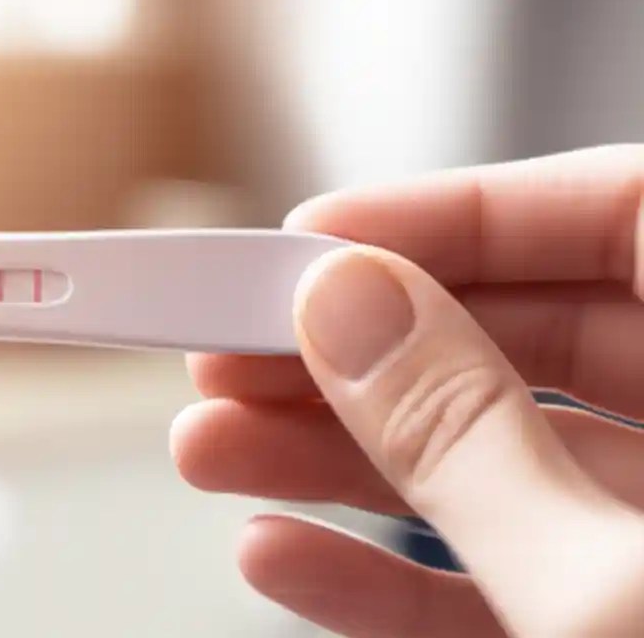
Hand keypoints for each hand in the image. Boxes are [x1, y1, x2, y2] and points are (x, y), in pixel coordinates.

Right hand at [172, 145, 643, 636]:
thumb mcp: (610, 589)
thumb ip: (473, 440)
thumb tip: (345, 312)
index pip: (618, 218)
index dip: (458, 215)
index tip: (313, 239)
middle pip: (534, 343)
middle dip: (361, 350)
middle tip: (229, 350)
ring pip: (499, 465)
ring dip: (339, 460)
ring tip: (209, 448)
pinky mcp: (618, 633)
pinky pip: (504, 579)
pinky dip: (391, 573)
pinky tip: (283, 550)